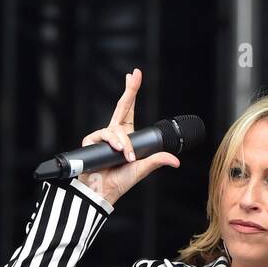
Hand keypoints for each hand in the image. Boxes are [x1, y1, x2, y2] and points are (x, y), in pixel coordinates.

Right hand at [76, 67, 180, 205]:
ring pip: (117, 129)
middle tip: (133, 76)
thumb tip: (176, 160)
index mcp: (126, 137)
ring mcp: (103, 137)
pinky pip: (105, 136)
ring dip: (124, 142)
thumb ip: (157, 160)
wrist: (103, 191)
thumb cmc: (120, 181)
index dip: (131, 93)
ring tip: (127, 156)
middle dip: (128, 91)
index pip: (129, 110)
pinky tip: (119, 152)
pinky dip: (115, 144)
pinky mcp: (92, 142)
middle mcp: (114, 134)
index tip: (134, 75)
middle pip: (121, 106)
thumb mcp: (142, 168)